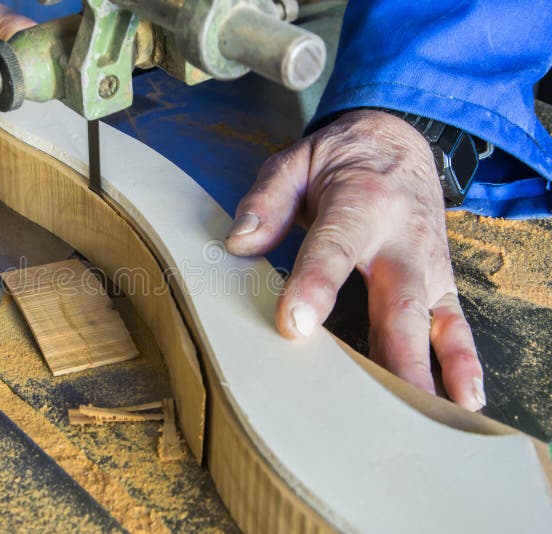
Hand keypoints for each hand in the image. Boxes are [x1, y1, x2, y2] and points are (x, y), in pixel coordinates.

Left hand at [225, 109, 485, 410]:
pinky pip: (455, 324)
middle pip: (396, 299)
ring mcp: (427, 264)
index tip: (296, 324)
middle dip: (386, 350)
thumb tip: (240, 241)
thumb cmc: (342, 157)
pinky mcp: (440, 281)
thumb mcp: (296, 160)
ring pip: (430, 321)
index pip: (335, 248)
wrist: (401, 141)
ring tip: (419, 414)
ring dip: (426, 370)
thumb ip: (268, 198)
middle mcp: (400, 239)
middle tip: (369, 399)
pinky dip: (463, 362)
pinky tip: (463, 399)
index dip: (316, 285)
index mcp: (360, 203)